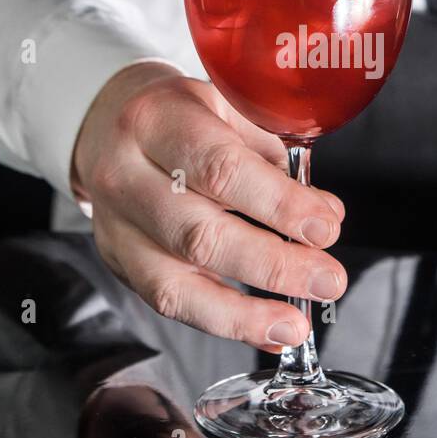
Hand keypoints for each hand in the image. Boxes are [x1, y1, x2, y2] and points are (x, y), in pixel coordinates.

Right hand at [71, 61, 346, 352]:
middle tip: (327, 279)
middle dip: (272, 265)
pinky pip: (172, 305)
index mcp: (157, 119)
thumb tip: (325, 215)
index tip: (325, 227)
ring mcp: (117, 226)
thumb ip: (276, 156)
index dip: (278, 205)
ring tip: (296, 324)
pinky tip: (268, 331)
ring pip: (176, 285)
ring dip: (245, 313)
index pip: (220, 169)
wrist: (109, 126)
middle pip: (198, 235)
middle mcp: (125, 174)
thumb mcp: (228, 106)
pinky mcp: (120, 262)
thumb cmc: (183, 117)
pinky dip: (226, 323)